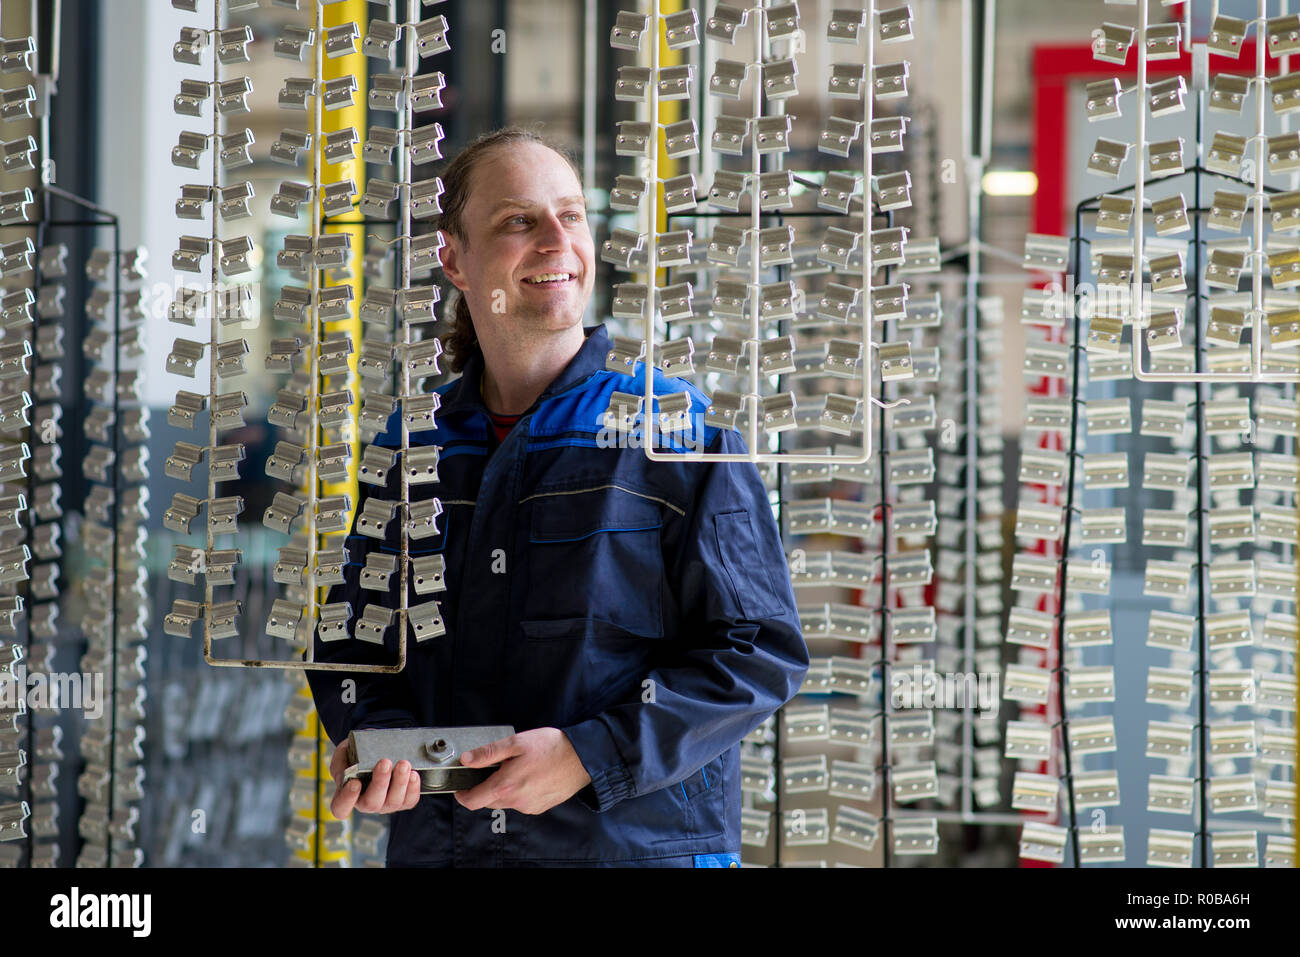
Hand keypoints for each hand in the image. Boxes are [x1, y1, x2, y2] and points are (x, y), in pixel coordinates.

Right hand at [328, 740, 421, 819]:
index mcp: (345, 794)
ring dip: (399, 783)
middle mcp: (365, 803)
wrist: (375, 748)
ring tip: (404, 764)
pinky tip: (413, 774)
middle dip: (380, 782)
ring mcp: (384, 804)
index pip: (340, 807)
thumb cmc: (356, 753)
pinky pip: (409, 801)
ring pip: (392, 802)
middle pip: (371, 803)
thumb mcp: (343, 753)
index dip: (347, 799)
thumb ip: (343, 763)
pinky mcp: (402, 801)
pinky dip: (413, 788)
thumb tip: (350, 773)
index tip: (355, 783)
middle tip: (385, 762)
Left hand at [454, 728, 591, 814]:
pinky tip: (531, 775)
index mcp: (506, 785)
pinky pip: (521, 802)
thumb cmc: (552, 747)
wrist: (583, 758)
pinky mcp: (540, 807)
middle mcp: (516, 801)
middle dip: (486, 787)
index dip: (463, 795)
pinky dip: (519, 792)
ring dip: (504, 789)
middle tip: (496, 767)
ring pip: (506, 802)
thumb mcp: (516, 742)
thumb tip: (467, 759)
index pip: (473, 801)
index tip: (461, 787)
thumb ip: (489, 752)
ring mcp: (529, 807)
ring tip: (519, 768)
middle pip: (489, 801)